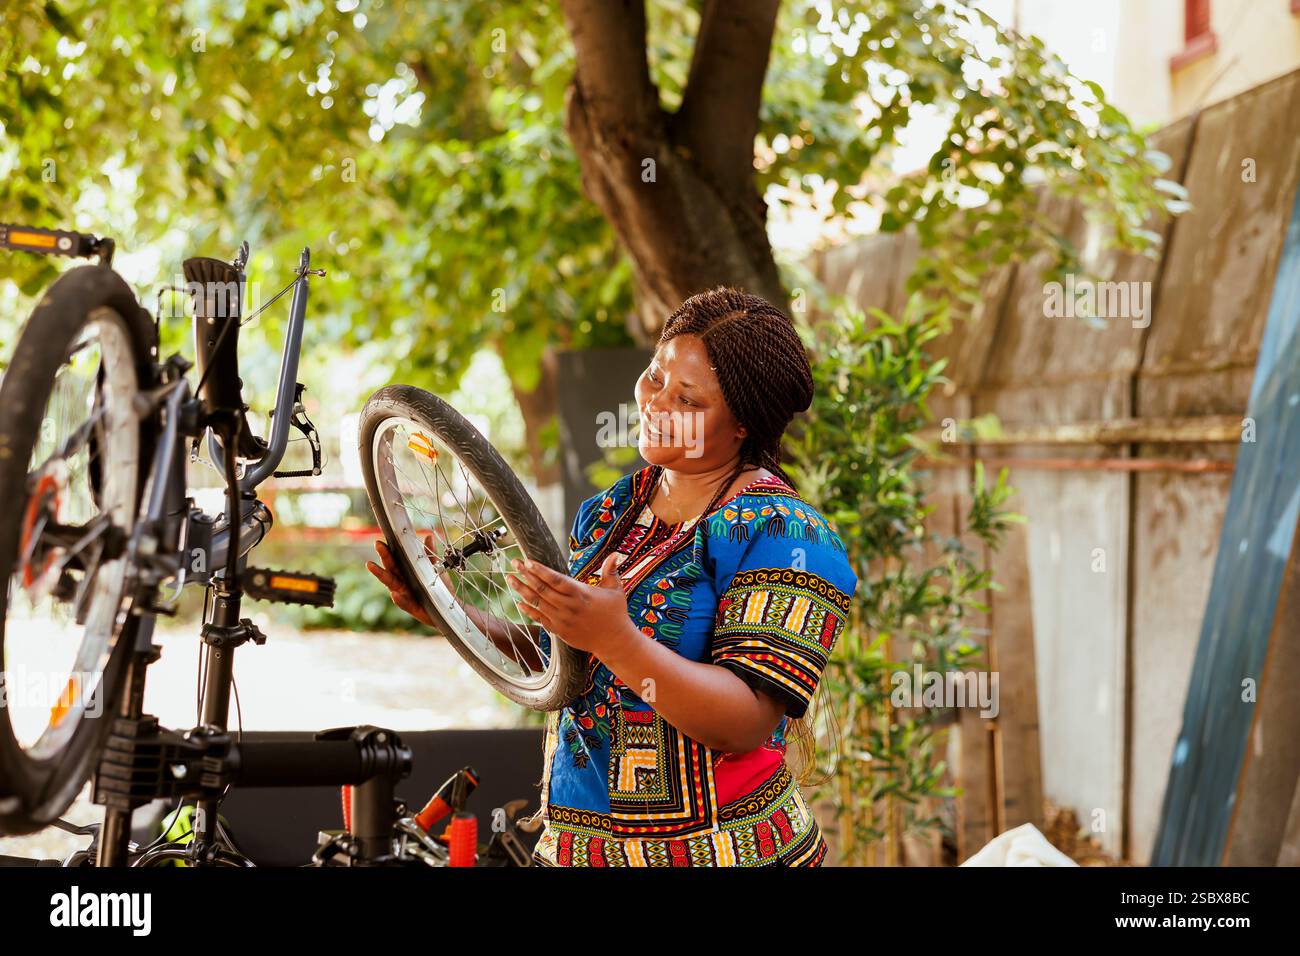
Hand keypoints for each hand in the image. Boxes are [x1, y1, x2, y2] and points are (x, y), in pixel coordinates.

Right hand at [366, 538, 436, 627]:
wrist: (449, 607)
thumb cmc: (439, 587)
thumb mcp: (435, 568)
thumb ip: (429, 555)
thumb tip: (428, 537)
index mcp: (407, 572)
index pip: (395, 559)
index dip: (388, 551)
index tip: (380, 541)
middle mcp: (402, 582)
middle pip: (391, 568)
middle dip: (384, 556)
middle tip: (378, 545)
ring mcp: (405, 594)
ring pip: (391, 584)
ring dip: (381, 575)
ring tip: (372, 566)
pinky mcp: (412, 607)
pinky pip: (404, 603)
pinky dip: (399, 599)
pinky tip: (395, 594)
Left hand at [507, 553, 637, 658]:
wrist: (614, 641)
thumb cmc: (616, 613)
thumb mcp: (616, 590)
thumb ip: (611, 571)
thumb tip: (615, 554)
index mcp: (581, 594)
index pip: (556, 580)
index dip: (540, 570)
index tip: (527, 561)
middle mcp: (569, 607)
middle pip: (542, 589)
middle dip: (526, 575)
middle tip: (514, 562)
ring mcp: (562, 620)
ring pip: (538, 603)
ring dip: (522, 590)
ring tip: (510, 578)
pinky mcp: (560, 631)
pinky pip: (540, 619)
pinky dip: (529, 610)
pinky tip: (519, 602)